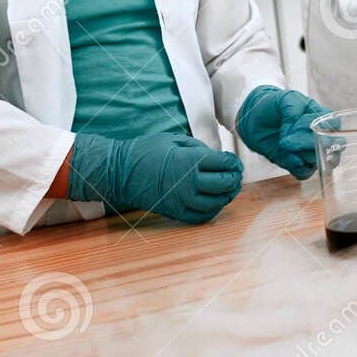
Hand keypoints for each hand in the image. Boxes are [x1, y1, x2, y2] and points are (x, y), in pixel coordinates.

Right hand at [67, 131, 243, 223]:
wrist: (120, 172)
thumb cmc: (146, 151)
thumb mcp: (174, 139)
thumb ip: (198, 147)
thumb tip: (216, 157)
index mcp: (190, 161)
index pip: (224, 164)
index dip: (233, 163)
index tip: (235, 163)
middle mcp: (189, 183)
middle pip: (224, 184)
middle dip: (234, 179)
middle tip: (236, 176)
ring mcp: (182, 200)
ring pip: (215, 203)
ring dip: (227, 196)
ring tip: (229, 190)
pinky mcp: (174, 212)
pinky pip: (200, 217)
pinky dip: (212, 211)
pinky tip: (214, 203)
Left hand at [236, 85, 329, 178]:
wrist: (255, 119)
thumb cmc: (276, 106)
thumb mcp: (285, 99)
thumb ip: (292, 109)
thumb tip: (293, 130)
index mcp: (323, 118)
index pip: (334, 125)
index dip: (317, 127)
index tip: (297, 124)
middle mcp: (321, 137)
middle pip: (333, 147)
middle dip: (310, 144)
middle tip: (287, 140)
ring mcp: (311, 152)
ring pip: (319, 161)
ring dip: (301, 155)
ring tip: (284, 145)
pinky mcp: (299, 164)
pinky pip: (305, 173)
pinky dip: (297, 167)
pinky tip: (287, 157)